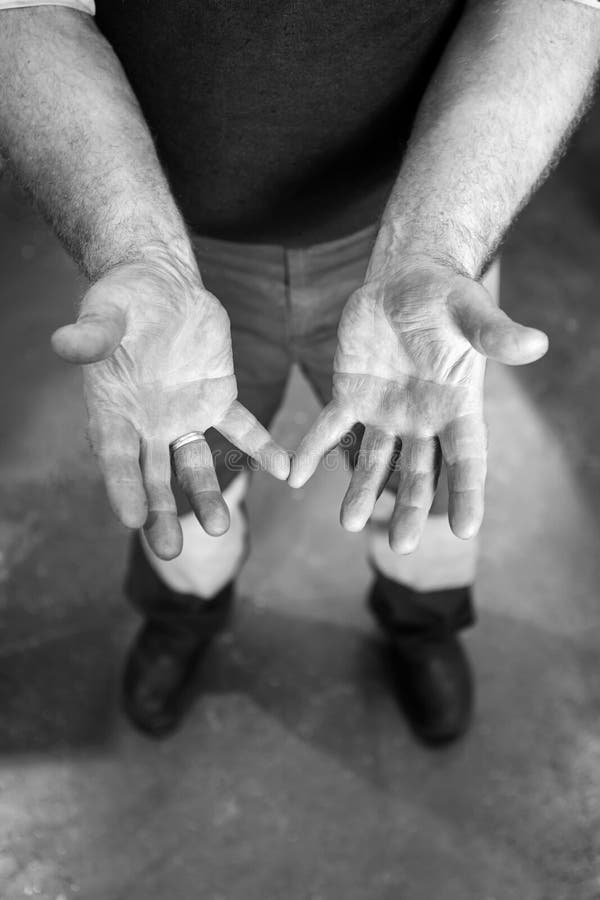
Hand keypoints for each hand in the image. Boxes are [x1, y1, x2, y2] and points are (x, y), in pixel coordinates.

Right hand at [52, 250, 288, 558]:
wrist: (161, 286)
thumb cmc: (123, 300)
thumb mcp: (105, 312)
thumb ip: (93, 334)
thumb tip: (64, 343)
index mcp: (112, 410)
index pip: (116, 457)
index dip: (123, 487)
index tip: (133, 519)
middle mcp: (148, 424)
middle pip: (154, 477)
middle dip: (163, 513)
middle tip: (171, 551)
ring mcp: (185, 415)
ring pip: (197, 464)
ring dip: (209, 493)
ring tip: (221, 526)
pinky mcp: (218, 399)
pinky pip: (242, 429)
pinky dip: (261, 448)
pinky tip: (283, 468)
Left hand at [289, 255, 547, 551]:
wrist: (405, 282)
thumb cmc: (447, 297)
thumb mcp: (472, 312)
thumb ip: (496, 332)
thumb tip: (538, 342)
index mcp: (457, 407)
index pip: (468, 458)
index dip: (468, 492)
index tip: (466, 529)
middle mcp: (421, 420)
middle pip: (418, 474)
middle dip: (409, 508)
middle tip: (400, 545)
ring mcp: (384, 412)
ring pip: (373, 461)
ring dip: (360, 491)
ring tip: (348, 522)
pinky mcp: (349, 397)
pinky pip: (328, 430)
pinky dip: (311, 451)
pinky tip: (294, 476)